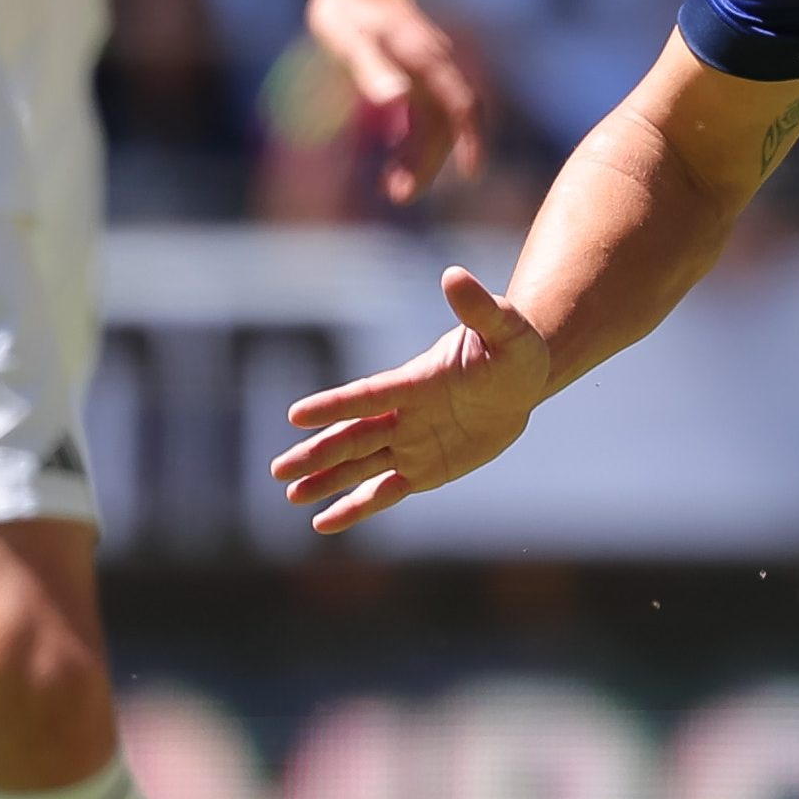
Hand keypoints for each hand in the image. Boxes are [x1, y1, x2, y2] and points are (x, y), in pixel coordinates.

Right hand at [274, 267, 551, 530]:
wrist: (521, 380)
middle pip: (353, 438)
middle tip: (278, 470)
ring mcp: (410, 444)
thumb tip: (453, 275)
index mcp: (416, 382)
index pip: (369, 396)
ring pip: (360, 467)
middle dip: (318, 454)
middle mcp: (404, 415)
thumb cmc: (513, 349)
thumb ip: (479, 308)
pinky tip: (324, 523)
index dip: (335, 406)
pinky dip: (356, 507)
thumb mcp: (505, 328)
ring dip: (326, 481)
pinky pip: (385, 492)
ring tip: (290, 495)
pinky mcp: (424, 470)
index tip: (296, 415)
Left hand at [300, 0, 489, 204]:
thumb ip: (371, 70)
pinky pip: (423, 113)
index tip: (470, 173)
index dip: (470, 139)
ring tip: (392, 187)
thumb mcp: (349, 41)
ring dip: (419, 155)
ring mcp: (426, 70)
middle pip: (445, 123)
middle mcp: (434, 65)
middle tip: (398, 195)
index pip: (462, 105)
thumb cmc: (345, 10)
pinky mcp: (415, 72)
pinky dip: (412, 139)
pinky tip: (394, 157)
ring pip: (433, 121)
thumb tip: (394, 102)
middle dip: (428, 162)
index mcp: (426, 59)